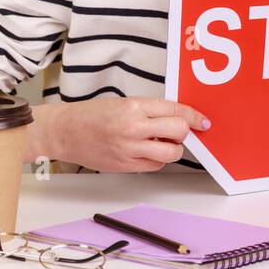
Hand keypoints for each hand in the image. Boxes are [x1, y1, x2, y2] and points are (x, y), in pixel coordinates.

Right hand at [43, 96, 210, 171]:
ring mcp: (129, 149)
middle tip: (180, 132)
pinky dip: (159, 160)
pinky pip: (155, 166)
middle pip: (178, 132)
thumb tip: (177, 117)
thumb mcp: (124, 102)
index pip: (175, 110)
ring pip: (170, 153)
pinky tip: (149, 152)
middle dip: (184, 133)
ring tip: (163, 144)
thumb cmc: (91, 114)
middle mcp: (133, 127)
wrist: (65, 131)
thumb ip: (150, 109)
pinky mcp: (125, 165)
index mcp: (134, 106)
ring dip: (174, 149)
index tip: (202, 121)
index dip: (193, 116)